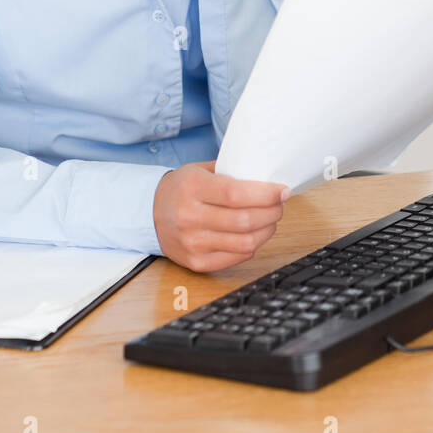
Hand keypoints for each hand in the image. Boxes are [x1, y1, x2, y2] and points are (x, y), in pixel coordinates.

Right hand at [152, 158, 291, 270]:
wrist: (150, 213)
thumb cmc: (182, 189)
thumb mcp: (200, 170)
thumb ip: (231, 172)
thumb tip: (269, 176)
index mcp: (192, 188)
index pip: (236, 194)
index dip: (265, 194)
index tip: (282, 191)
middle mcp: (189, 217)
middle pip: (244, 220)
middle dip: (272, 212)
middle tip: (279, 205)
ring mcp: (192, 243)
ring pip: (245, 242)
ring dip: (267, 230)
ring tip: (270, 220)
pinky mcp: (196, 262)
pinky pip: (236, 257)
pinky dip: (252, 246)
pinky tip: (254, 234)